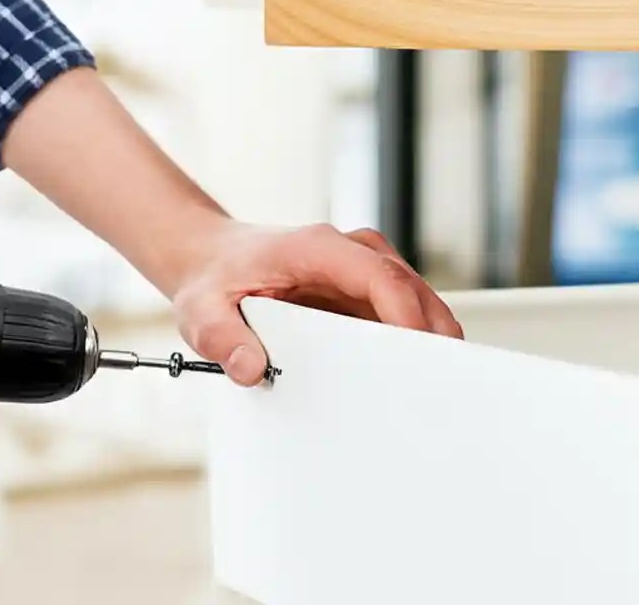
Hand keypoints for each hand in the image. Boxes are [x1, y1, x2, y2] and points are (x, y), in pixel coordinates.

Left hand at [171, 221, 463, 385]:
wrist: (210, 259)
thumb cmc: (213, 278)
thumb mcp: (202, 312)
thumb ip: (223, 340)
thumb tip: (251, 368)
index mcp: (318, 248)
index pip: (380, 277)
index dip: (407, 317)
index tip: (417, 356)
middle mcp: (349, 252)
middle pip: (412, 290)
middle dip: (431, 336)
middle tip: (436, 388)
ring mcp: (362, 269)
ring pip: (415, 303)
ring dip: (424, 343)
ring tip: (424, 390)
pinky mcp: (363, 291)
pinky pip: (399, 316)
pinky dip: (407, 344)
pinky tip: (401, 378)